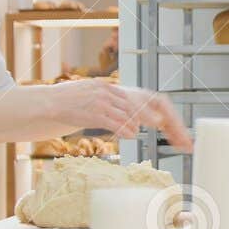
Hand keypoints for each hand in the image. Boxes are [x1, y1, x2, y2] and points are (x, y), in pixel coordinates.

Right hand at [48, 81, 191, 150]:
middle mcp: (113, 92)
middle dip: (165, 122)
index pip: (151, 99)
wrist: (50, 102)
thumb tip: (134, 128)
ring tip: (145, 130)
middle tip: (177, 139)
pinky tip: (130, 135)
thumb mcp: (101, 102)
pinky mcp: (93, 112)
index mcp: (118, 89)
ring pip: (131, 112)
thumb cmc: (77, 106)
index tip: (178, 132)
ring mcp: (103, 100)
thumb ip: (118, 111)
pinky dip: (124, 129)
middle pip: (147, 105)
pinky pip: (113, 120)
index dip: (167, 115)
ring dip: (140, 124)